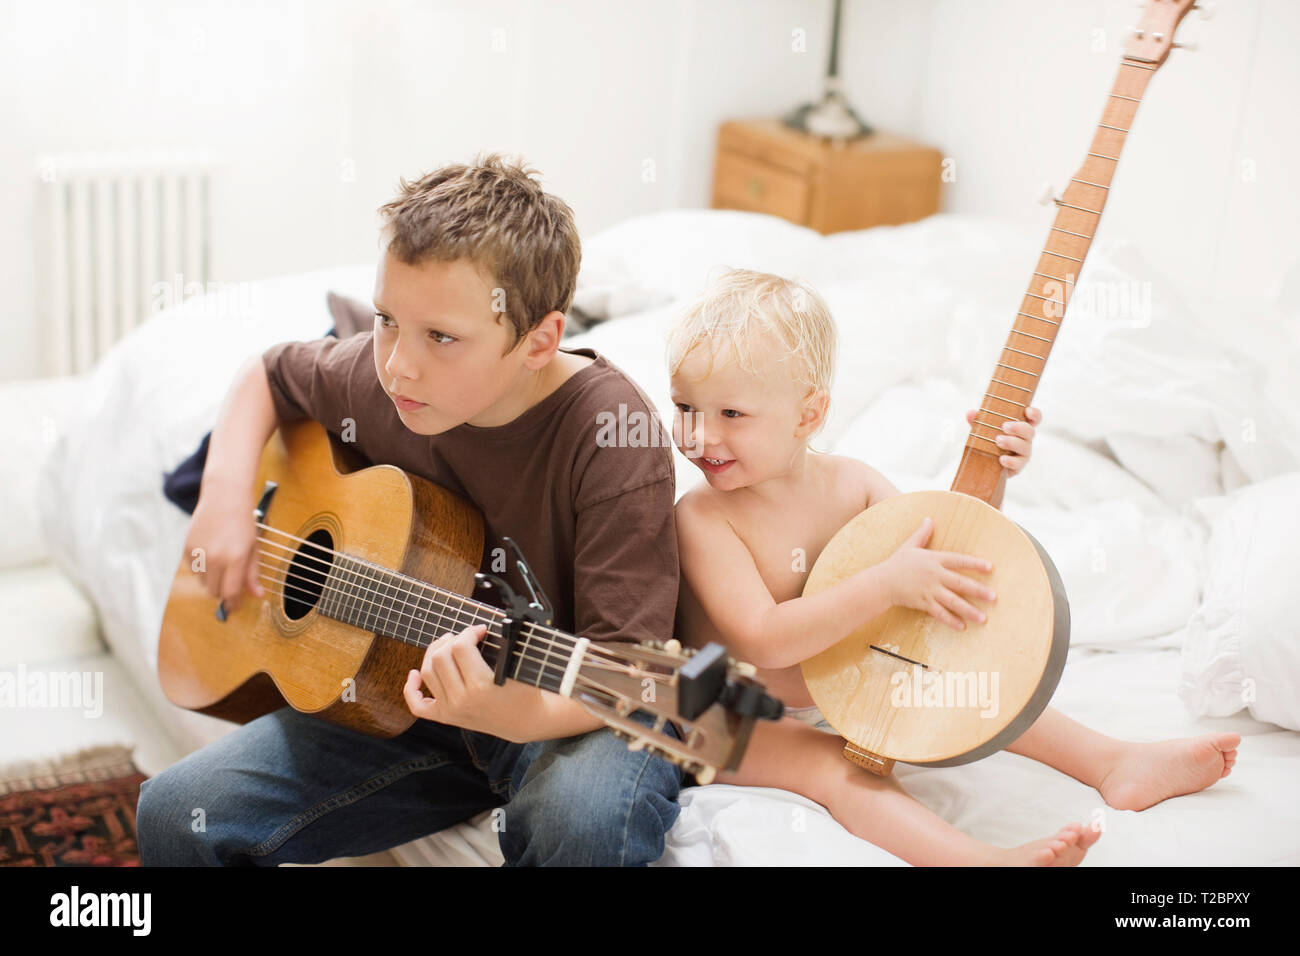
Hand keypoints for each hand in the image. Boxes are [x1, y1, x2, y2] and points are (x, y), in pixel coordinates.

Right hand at [184, 490, 264, 614]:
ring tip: (223, 568)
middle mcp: (215, 557)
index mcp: (235, 558)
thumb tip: (257, 595)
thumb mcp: (254, 547)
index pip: (230, 592)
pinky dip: (202, 570)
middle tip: (231, 590)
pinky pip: (194, 570)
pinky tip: (212, 557)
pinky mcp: (187, 548)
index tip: (235, 606)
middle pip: (215, 591)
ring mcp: (199, 553)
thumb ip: (253, 573)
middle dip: (223, 594)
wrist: (224, 497)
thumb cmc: (243, 522)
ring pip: (203, 582)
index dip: (233, 603)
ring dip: (213, 582)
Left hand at [403, 623, 530, 739]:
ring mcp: (451, 710)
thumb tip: (480, 627)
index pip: (461, 647)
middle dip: (452, 640)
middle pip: (440, 657)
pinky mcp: (446, 717)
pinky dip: (411, 688)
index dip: (470, 631)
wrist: (526, 721)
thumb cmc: (526, 692)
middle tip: (466, 637)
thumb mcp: (519, 667)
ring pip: (427, 672)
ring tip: (448, 646)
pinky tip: (415, 674)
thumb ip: (502, 645)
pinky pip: (417, 705)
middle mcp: (461, 699)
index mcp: (481, 686)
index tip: (481, 630)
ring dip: (434, 653)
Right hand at [880, 517, 995, 630]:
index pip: (958, 560)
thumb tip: (929, 519)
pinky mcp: (923, 602)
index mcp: (933, 559)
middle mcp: (934, 575)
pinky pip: (939, 613)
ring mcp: (929, 590)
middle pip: (959, 583)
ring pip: (952, 601)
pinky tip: (962, 626)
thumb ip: (922, 534)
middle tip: (993, 597)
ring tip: (983, 618)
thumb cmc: (897, 563)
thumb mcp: (909, 546)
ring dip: (968, 610)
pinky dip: (950, 620)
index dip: (974, 563)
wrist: (881, 581)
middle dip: (977, 590)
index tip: (990, 567)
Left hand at [966, 406, 1041, 475]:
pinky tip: (1002, 459)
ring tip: (998, 441)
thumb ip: (979, 421)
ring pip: (1025, 447)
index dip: (1034, 414)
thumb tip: (970, 413)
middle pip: (1030, 431)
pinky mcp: (1018, 466)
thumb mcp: (983, 430)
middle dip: (1019, 428)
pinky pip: (1018, 464)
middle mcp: (1025, 439)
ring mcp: (1023, 453)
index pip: (1034, 419)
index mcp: (1020, 427)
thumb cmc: (990, 442)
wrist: (985, 465)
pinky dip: (1011, 461)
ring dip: (1012, 442)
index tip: (1027, 411)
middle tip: (1004, 426)